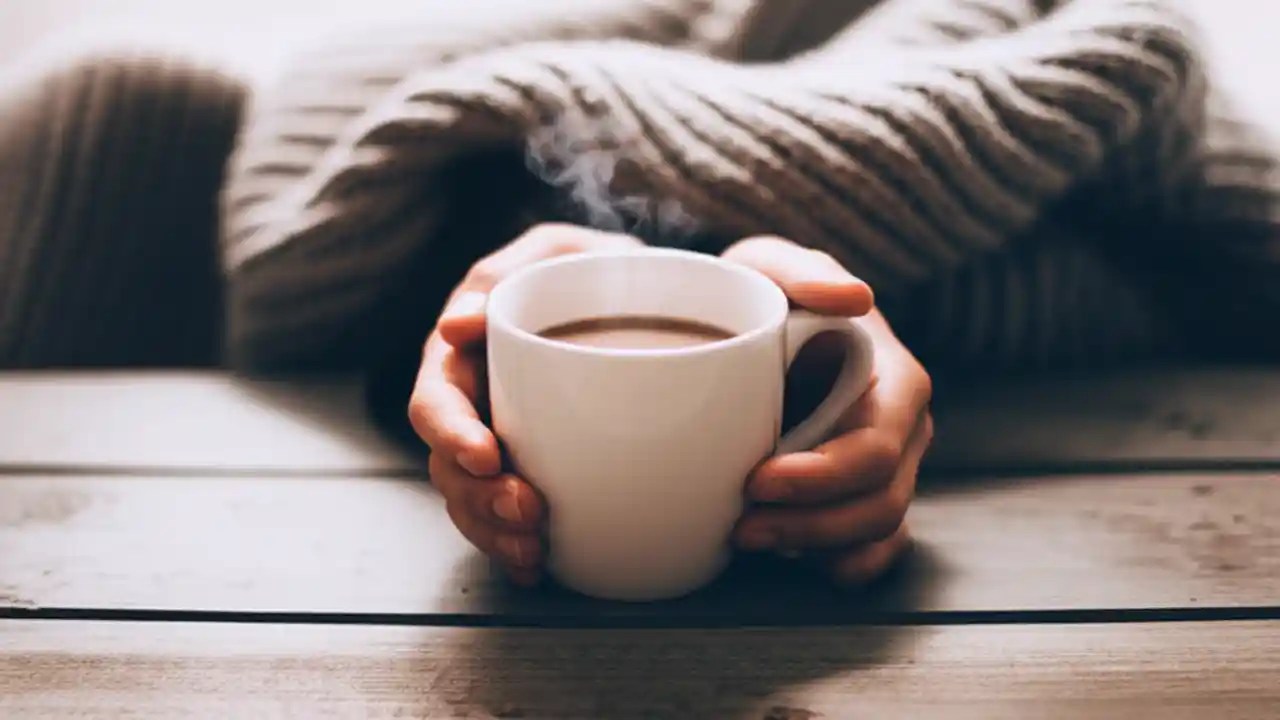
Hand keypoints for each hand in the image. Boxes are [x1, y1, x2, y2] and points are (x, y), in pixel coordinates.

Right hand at [407, 223, 643, 584]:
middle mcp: (474, 406)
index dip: (452, 434)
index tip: (489, 457)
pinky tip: (539, 565)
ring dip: (496, 531)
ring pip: (474, 500)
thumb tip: (455, 326)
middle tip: (528, 511)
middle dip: (479, 497)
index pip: (435, 401)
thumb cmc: (591, 268)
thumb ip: (505, 278)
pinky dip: (516, 546)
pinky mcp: (534, 471)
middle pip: (450, 465)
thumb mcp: (553, 255)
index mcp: (464, 355)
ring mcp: (502, 443)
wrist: (639, 299)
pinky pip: (509, 518)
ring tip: (533, 550)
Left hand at [723, 237, 932, 585]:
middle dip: (811, 524)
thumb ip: (804, 272)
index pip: (878, 449)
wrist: (745, 322)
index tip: (756, 480)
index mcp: (895, 380)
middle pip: (880, 502)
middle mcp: (904, 429)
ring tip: (745, 536)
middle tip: (740, 524)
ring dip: (813, 546)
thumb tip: (855, 297)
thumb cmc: (761, 293)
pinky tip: (794, 560)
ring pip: (875, 531)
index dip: (822, 478)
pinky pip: (872, 547)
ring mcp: (888, 467)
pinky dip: (840, 563)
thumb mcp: (769, 266)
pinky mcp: (862, 493)